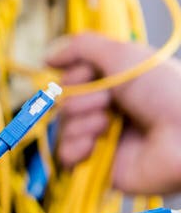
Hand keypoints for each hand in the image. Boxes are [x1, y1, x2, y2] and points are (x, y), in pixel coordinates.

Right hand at [46, 32, 180, 194]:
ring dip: (81, 123)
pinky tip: (94, 145)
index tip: (88, 74)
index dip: (73, 76)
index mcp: (116, 84)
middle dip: (80, 100)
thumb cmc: (165, 92)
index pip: (72, 79)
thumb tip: (47, 56)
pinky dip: (74, 148)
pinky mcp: (98, 165)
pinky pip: (66, 155)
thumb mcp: (123, 54)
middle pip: (64, 103)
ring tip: (108, 126)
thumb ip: (82, 47)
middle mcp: (108, 110)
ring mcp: (103, 139)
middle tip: (108, 103)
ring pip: (63, 128)